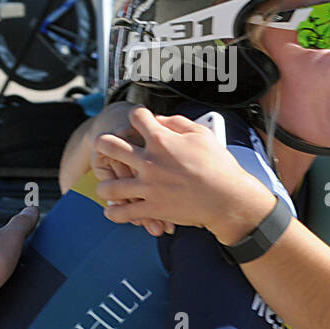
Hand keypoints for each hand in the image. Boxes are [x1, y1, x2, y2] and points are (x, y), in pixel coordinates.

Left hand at [0, 205, 39, 328]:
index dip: (21, 260)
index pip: (9, 256)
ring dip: (3, 304)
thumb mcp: (11, 236)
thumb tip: (33, 208)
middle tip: (31, 292)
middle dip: (14, 285)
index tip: (34, 266)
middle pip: (3, 280)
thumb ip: (22, 224)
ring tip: (21, 311)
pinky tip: (4, 327)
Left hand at [95, 108, 272, 242]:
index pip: (136, 117)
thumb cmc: (219, 165)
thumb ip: (177, 123)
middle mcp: (149, 162)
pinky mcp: (151, 208)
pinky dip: (114, 213)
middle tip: (102, 144)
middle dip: (103, 143)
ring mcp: (147, 187)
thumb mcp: (202, 134)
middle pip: (110, 146)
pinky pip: (123, 213)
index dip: (136, 114)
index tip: (137, 118)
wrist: (227, 198)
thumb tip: (159, 119)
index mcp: (161, 140)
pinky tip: (112, 210)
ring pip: (109, 186)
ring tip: (105, 185)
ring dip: (104, 185)